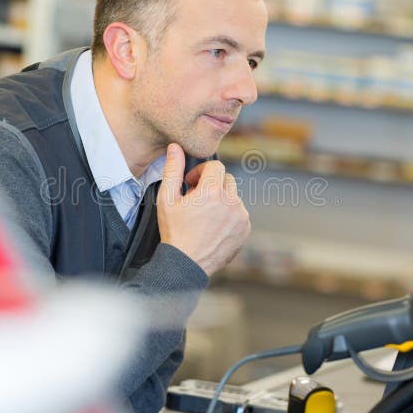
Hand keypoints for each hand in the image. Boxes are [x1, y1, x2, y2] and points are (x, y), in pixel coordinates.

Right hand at [157, 143, 250, 275]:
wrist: (186, 264)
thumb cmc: (174, 231)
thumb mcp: (167, 199)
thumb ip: (172, 170)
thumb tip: (175, 147)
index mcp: (212, 192)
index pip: (215, 166)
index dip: (201, 172)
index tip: (191, 184)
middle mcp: (231, 202)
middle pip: (226, 179)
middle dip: (212, 184)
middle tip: (196, 200)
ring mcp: (241, 217)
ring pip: (233, 196)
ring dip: (221, 200)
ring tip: (204, 215)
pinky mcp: (245, 229)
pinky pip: (239, 213)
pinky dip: (229, 215)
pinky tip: (213, 226)